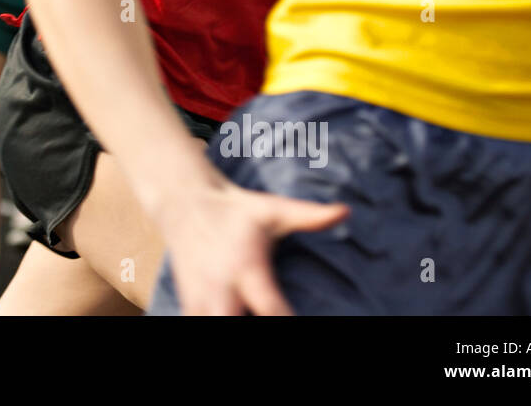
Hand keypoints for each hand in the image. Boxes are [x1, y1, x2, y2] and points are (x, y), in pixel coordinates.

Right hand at [160, 185, 348, 314]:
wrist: (184, 202)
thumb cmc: (236, 210)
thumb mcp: (272, 209)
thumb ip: (309, 216)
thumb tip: (346, 211)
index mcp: (246, 267)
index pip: (272, 309)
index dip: (288, 322)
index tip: (305, 321)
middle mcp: (220, 287)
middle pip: (231, 323)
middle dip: (251, 329)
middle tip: (278, 321)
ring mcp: (200, 299)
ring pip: (209, 326)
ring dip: (232, 327)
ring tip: (250, 317)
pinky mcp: (189, 304)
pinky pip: (197, 323)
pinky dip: (214, 324)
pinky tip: (235, 316)